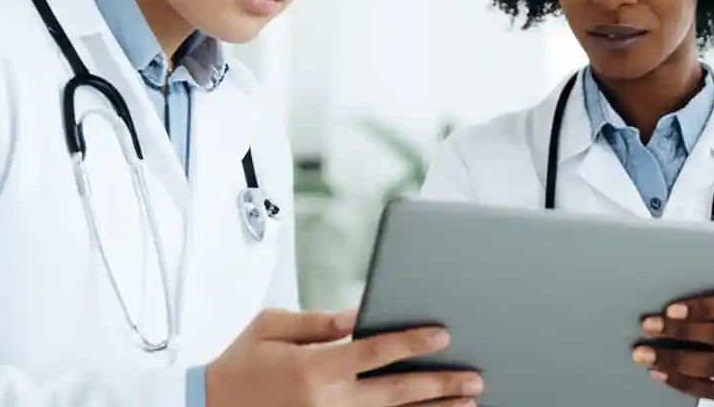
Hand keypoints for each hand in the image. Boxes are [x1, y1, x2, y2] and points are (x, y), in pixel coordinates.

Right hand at [207, 308, 483, 406]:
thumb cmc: (239, 366)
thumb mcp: (272, 327)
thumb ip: (320, 321)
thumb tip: (360, 315)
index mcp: (316, 368)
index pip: (377, 351)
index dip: (413, 340)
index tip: (443, 334)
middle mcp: (329, 402)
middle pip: (397, 391)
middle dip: (440, 383)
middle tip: (474, 377)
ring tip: (468, 404)